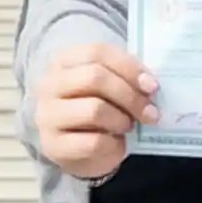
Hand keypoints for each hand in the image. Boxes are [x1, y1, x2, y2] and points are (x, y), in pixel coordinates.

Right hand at [33, 43, 159, 178]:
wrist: (76, 149)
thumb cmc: (96, 110)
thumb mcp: (108, 87)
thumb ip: (124, 78)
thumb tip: (149, 85)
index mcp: (63, 61)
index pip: (97, 53)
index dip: (129, 67)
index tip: (152, 86)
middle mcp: (49, 85)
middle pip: (94, 78)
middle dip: (130, 96)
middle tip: (150, 112)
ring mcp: (48, 116)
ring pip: (94, 110)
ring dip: (121, 119)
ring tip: (128, 126)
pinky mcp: (54, 146)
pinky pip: (93, 142)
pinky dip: (113, 144)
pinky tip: (116, 143)